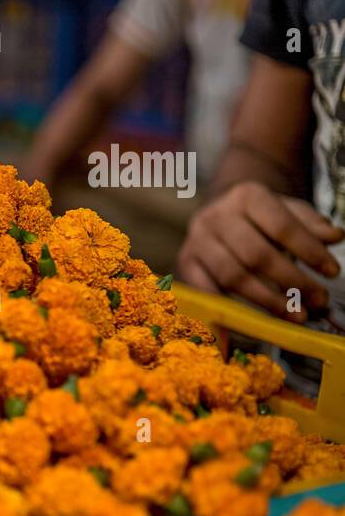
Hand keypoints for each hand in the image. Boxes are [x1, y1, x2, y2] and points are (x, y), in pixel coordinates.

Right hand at [178, 181, 343, 321]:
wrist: (220, 212)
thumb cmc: (259, 217)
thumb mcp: (288, 210)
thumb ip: (310, 224)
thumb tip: (334, 237)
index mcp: (246, 196)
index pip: (282, 227)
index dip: (309, 251)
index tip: (332, 272)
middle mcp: (216, 216)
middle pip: (256, 255)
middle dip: (291, 281)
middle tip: (317, 300)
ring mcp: (196, 241)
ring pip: (233, 277)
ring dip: (267, 301)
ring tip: (296, 314)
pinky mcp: (185, 262)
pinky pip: (207, 291)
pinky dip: (231, 307)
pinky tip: (256, 319)